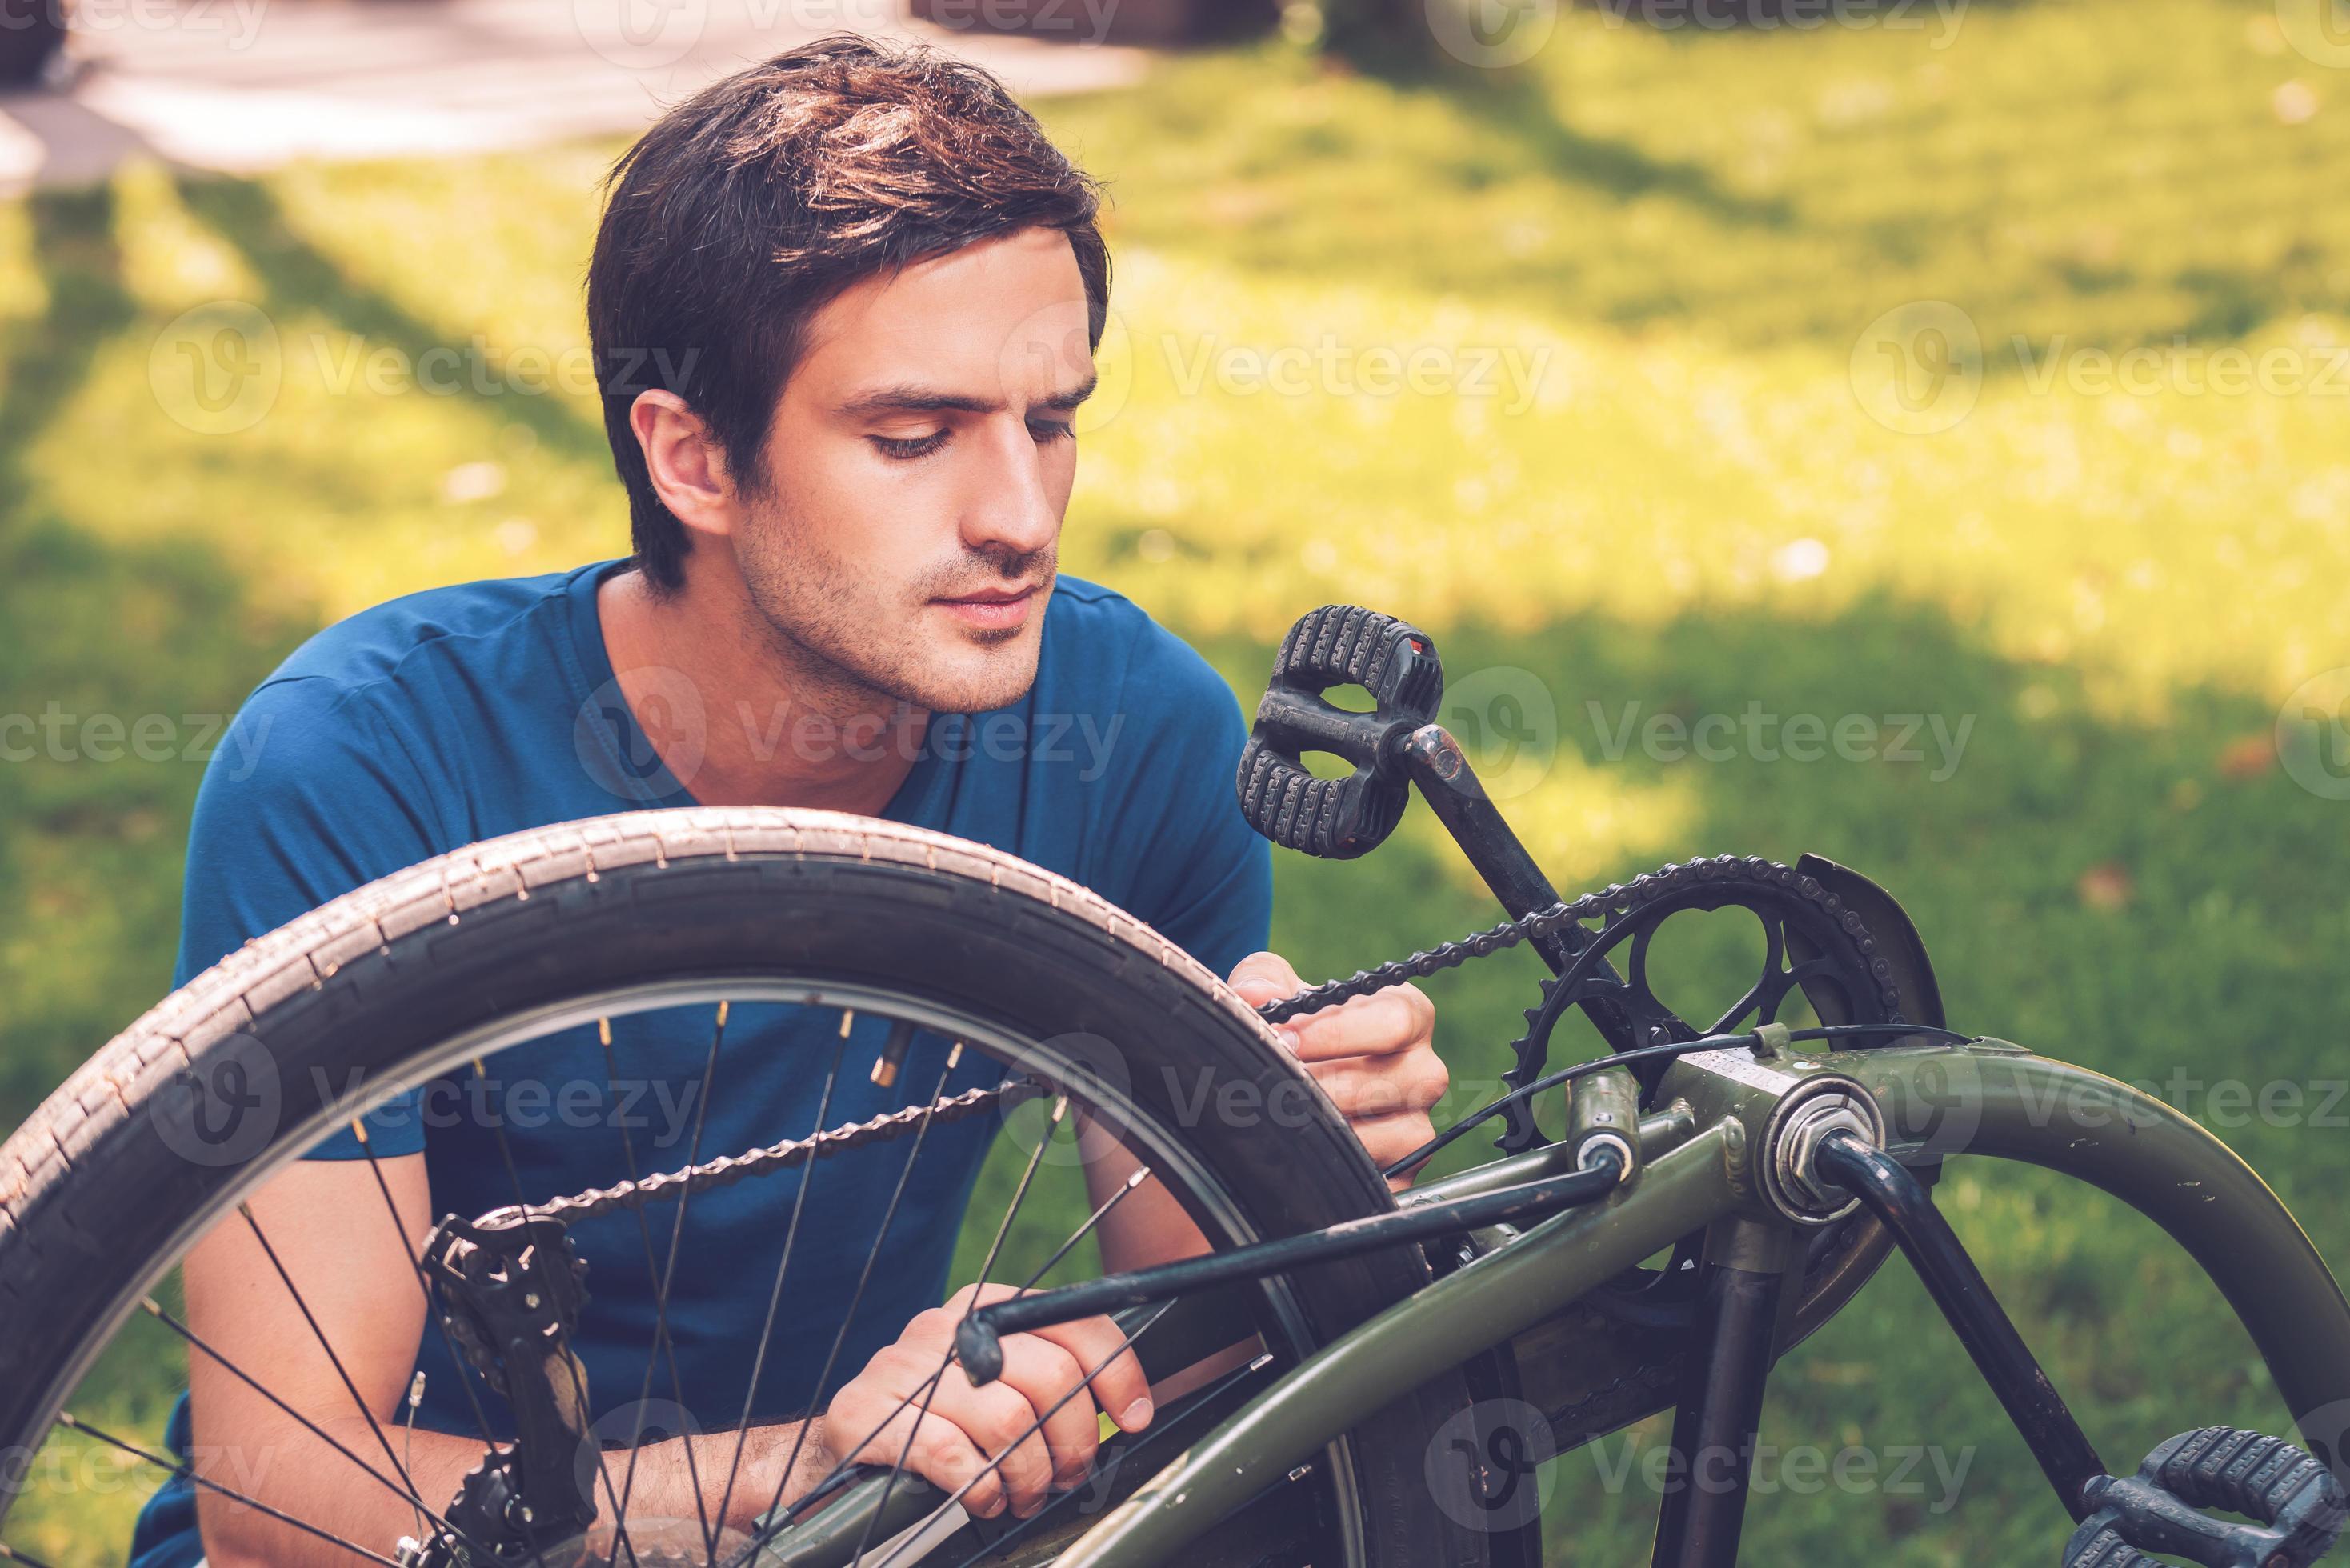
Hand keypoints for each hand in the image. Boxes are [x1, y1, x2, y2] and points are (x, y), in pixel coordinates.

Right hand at [817, 1282, 1152, 1519]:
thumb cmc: (940, 1422)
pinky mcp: (865, 1414)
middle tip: (1064, 1477)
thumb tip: (1131, 1407)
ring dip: (1028, 1476)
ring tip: (1019, 1494)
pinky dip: (981, 1490)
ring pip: (1010, 1420)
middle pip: (1051, 1376)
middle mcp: (945, 1326)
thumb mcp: (998, 1384)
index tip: (1134, 1418)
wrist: (843, 1449)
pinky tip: (981, 1498)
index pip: (1073, 1321)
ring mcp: (901, 1366)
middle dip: (1074, 1442)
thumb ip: (1054, 1380)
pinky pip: (954, 1456)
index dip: (1117, 1372)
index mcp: (986, 1306)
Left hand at [1227, 953, 1448, 1190]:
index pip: (1393, 1023)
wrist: (1305, 1068)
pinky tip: (1300, 1152)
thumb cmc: (1299, 1021)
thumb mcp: (1279, 986)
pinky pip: (1381, 1181)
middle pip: (1386, 1084)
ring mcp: (1418, 1124)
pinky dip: (1337, 1171)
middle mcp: (1424, 1071)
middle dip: (1318, 1086)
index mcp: (1408, 1015)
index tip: (1284, 1039)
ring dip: (1326, 1130)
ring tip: (1279, 1118)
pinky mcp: (1406, 1170)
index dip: (1335, 1034)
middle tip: (1268, 1085)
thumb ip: (1263, 979)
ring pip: (1387, 1137)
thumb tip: (1253, 997)